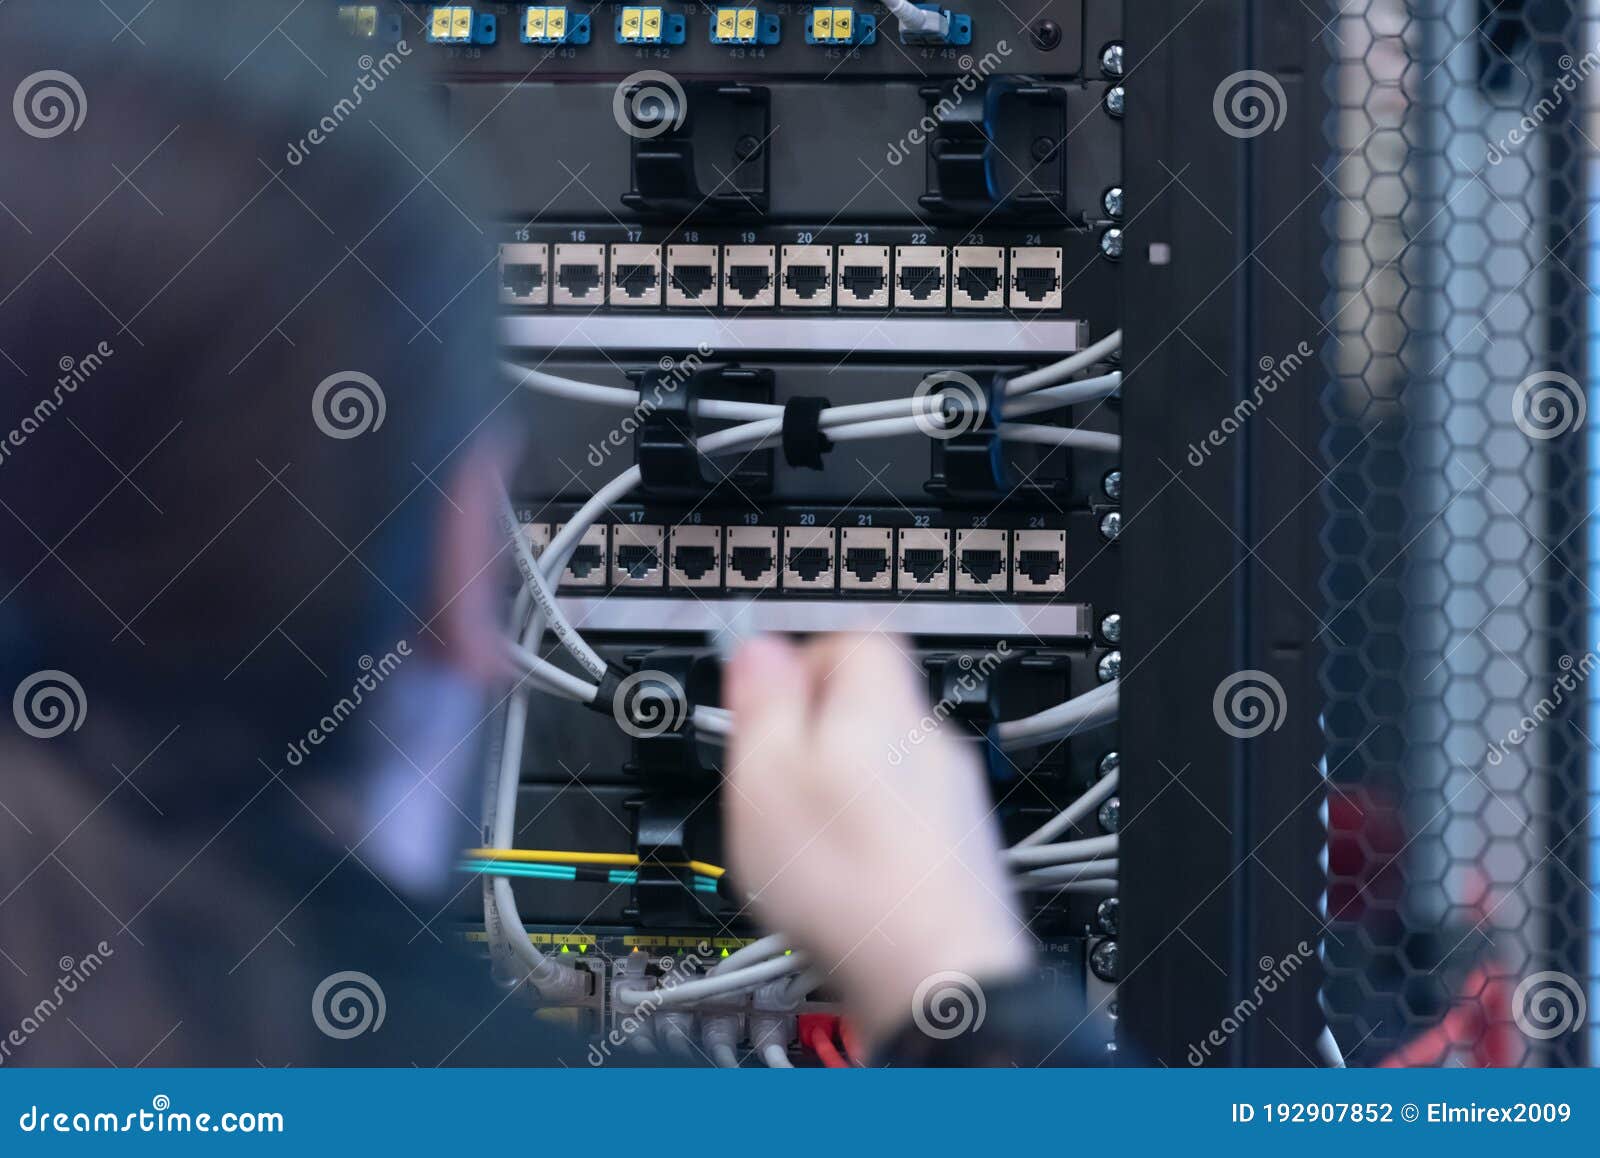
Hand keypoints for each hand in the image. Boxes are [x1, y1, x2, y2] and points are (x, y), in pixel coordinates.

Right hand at [723, 632, 1031, 1048]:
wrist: (938, 982)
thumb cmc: (853, 888)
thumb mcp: (767, 776)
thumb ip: (763, 702)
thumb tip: (759, 650)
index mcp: (883, 708)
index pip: (855, 638)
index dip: (804, 659)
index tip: (767, 699)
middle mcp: (931, 746)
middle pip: (869, 708)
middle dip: (813, 736)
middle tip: (771, 779)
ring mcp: (953, 803)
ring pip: (884, 771)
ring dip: (839, 794)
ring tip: (801, 843)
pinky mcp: (958, 856)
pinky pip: (902, 825)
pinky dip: (867, 841)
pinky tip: (840, 883)